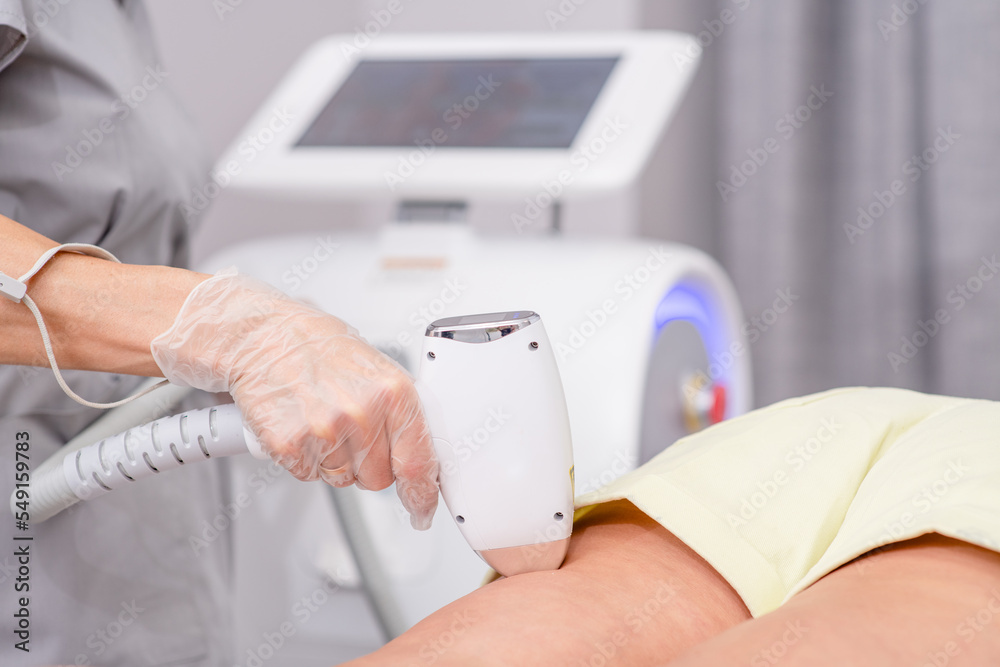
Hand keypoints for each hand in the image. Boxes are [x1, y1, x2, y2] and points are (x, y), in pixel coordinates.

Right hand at [150, 269, 438, 528]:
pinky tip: (301, 425)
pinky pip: (309, 475)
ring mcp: (325, 430)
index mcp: (393, 392)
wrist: (265, 337)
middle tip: (349, 428)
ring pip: (343, 479)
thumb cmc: (321, 351)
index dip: (420, 493)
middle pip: (378, 478)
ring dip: (334, 460)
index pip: (417, 461)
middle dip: (367, 463)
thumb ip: (402, 414)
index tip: (421, 509)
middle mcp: (362, 412)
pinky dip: (304, 458)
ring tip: (322, 420)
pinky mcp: (290, 445)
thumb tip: (422, 458)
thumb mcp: (377, 370)